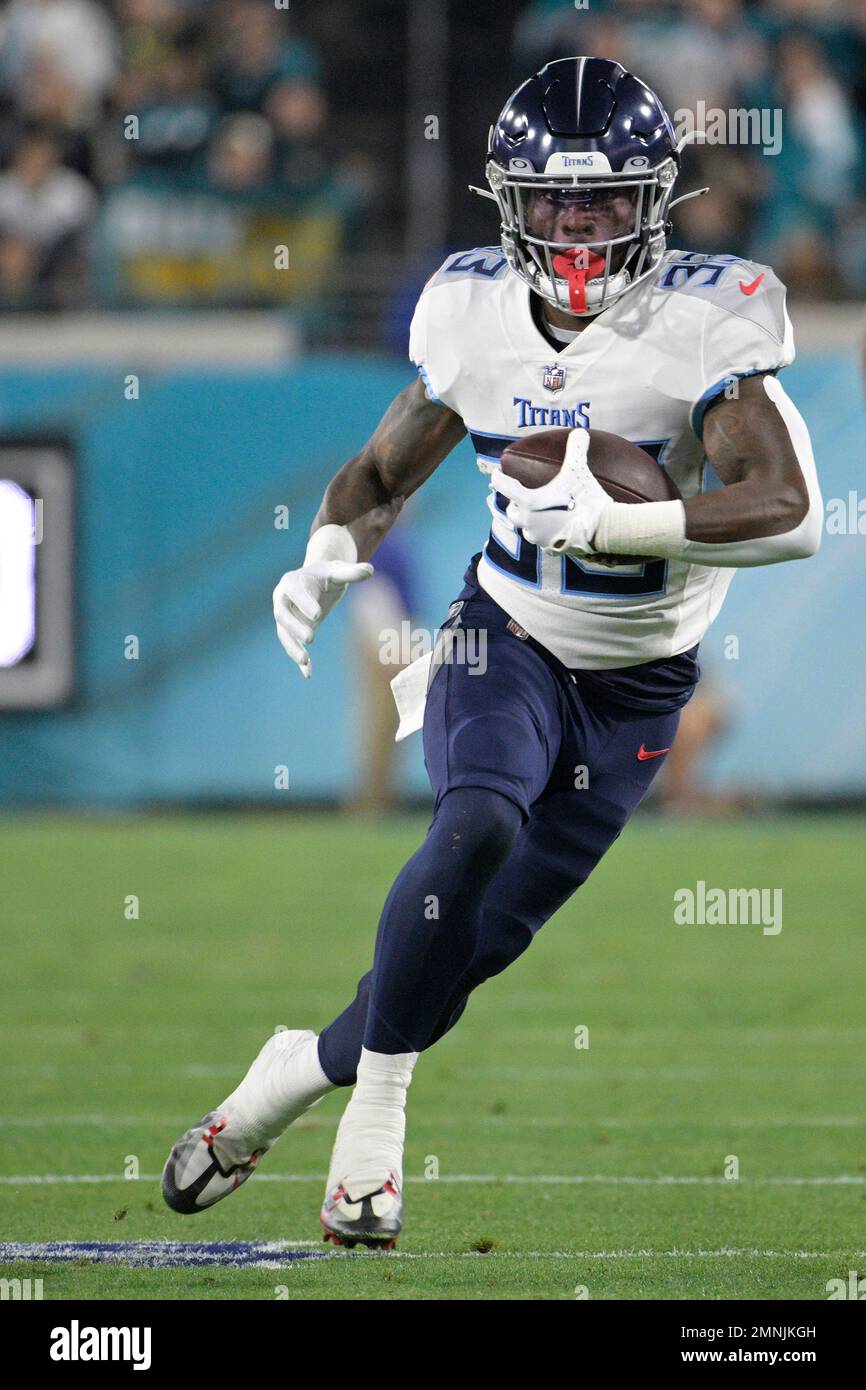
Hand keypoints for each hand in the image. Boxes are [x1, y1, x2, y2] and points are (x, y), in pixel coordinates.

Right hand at [273, 558, 372, 677]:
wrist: (316, 581)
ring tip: (305, 661)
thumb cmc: (327, 575)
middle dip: (294, 627)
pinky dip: (299, 659)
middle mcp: (282, 599)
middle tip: (311, 638)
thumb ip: (352, 572)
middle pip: (282, 615)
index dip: (304, 603)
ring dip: (292, 647)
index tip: (317, 615)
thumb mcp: (339, 572)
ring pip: (284, 634)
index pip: (294, 592)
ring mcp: (285, 617)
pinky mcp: (290, 631)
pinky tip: (308, 674)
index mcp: (292, 582)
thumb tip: (370, 569)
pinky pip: (292, 645)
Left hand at [490, 428, 610, 554]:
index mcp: (528, 502)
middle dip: (514, 504)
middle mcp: (528, 522)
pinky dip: (544, 534)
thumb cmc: (585, 498)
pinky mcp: (550, 548)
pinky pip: (542, 541)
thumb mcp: (579, 470)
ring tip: (537, 514)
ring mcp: (538, 537)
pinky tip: (552, 529)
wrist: (601, 528)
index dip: (498, 477)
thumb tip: (580, 431)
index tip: (496, 473)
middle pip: (512, 512)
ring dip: (528, 521)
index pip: (504, 486)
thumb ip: (576, 449)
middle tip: (519, 498)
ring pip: (526, 529)